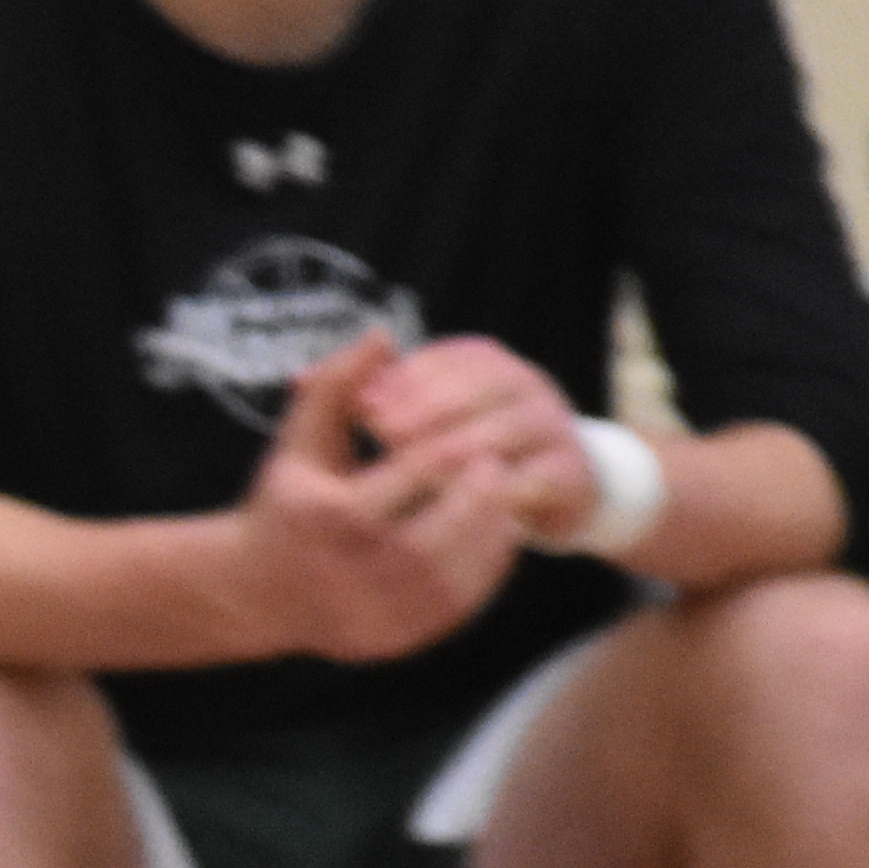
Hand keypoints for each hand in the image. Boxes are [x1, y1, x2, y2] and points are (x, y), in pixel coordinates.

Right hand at [238, 329, 520, 658]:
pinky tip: (484, 536)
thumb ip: (339, 386)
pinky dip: (486, 564)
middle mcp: (361, 566)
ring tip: (495, 496)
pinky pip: (468, 597)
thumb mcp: (298, 443)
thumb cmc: (284, 506)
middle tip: (497, 462)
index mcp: (335, 513)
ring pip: (469, 560)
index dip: (456, 444)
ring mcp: (385, 608)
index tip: (474, 431)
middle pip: (455, 519)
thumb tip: (383, 333)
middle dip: (484, 486)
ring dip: (494, 523)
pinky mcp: (404, 635)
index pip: (420, 469)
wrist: (254, 594)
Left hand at [354, 331, 607, 540]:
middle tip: (384, 433)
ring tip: (414, 469)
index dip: (403, 382)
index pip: (443, 360)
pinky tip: (458, 507)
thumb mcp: (408, 420)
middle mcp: (522, 384)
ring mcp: (552, 425)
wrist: (542, 493)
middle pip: (478, 388)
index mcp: (481, 362)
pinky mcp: (571, 473)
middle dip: (428, 409)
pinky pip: (536, 479)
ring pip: (506, 430)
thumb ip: (357, 396)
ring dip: (460, 448)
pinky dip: (497, 492)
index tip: (361, 407)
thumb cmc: (453, 451)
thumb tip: (297, 376)